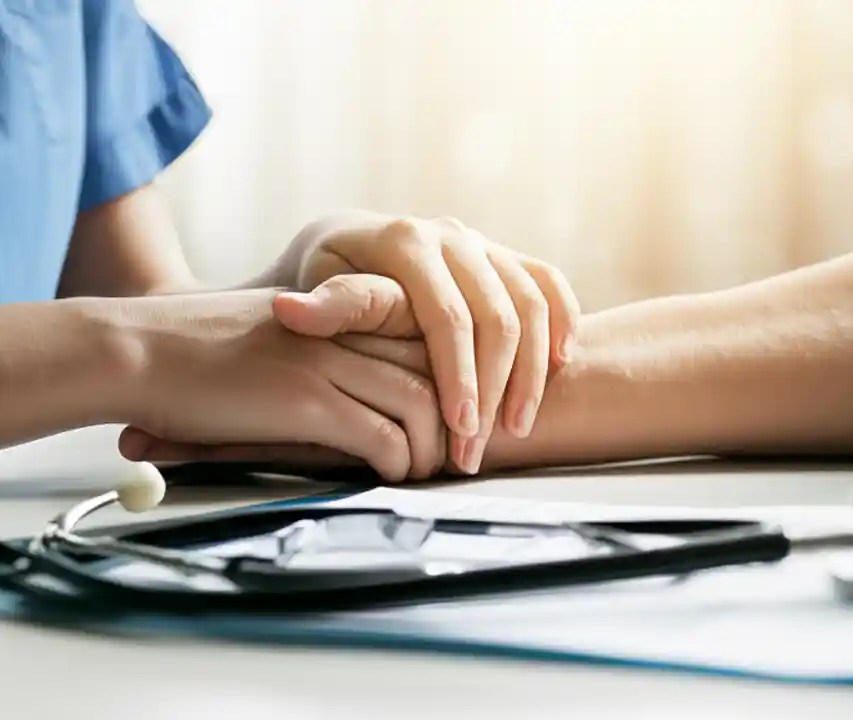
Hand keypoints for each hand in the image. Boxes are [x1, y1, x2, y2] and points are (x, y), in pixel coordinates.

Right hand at [115, 288, 444, 481]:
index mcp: (331, 311)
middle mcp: (338, 330)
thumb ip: (305, 355)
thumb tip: (331, 396)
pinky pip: (382, 436)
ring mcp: (327, 362)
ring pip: (420, 403)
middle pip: (431, 366)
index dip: (440, 374)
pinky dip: (397, 462)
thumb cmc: (185, 354)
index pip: (413, 335)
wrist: (135, 350)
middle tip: (451, 450)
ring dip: (431, 446)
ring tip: (425, 470)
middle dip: (452, 412)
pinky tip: (390, 474)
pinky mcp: (308, 401)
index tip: (445, 410)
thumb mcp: (263, 339)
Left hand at [256, 210, 580, 473]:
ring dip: (532, 374)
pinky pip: (548, 284)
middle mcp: (450, 235)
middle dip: (495, 391)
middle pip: (497, 317)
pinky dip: (563, 322)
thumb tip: (289, 312)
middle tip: (477, 451)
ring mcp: (482, 244)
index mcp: (404, 241)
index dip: (460, 377)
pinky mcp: (504, 256)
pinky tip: (561, 365)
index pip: (448, 317)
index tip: (460, 430)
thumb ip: (321, 305)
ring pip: (531, 306)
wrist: (348, 248)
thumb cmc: (323, 282)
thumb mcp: (313, 289)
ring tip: (516, 429)